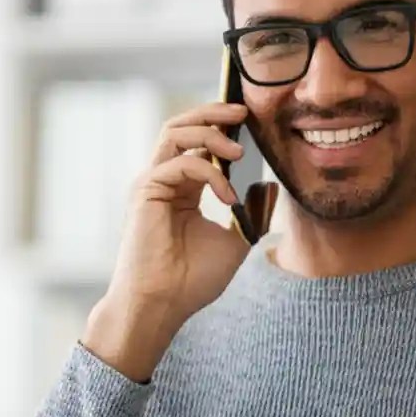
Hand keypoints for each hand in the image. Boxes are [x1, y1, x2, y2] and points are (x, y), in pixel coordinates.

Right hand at [82, 103, 250, 382]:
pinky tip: (227, 197)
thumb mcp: (237, 241)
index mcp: (182, 189)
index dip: (222, 126)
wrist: (163, 305)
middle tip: (244, 111)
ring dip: (210, 132)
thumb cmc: (192, 280)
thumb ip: (253, 213)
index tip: (251, 121)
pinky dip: (209, 173)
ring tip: (239, 149)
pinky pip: (180, 163)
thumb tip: (270, 185)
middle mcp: (163, 181)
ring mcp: (152, 184)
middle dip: (213, 112)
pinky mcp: (146, 191)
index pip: (199, 142)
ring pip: (175, 132)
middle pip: (182, 125)